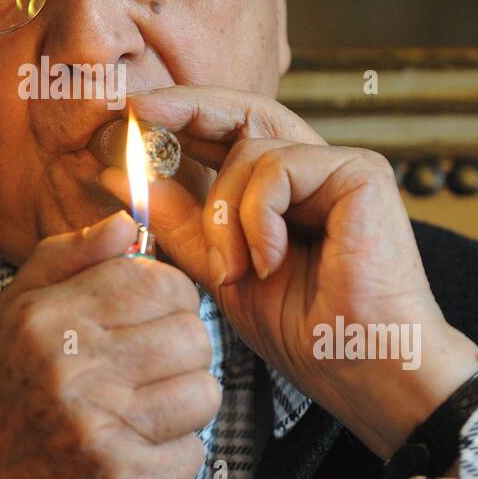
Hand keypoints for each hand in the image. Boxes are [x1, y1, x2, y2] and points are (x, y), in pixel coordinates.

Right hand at [0, 209, 218, 478]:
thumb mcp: (2, 316)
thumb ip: (64, 260)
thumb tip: (125, 222)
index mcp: (49, 319)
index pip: (156, 282)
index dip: (171, 296)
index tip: (155, 316)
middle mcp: (76, 370)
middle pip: (192, 335)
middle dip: (183, 349)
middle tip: (152, 368)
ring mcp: (102, 432)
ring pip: (204, 393)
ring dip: (184, 404)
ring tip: (145, 412)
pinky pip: (192, 455)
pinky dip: (172, 459)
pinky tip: (133, 456)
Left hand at [99, 86, 477, 459]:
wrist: (358, 370)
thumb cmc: (302, 332)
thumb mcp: (218, 268)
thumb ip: (177, 219)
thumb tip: (117, 172)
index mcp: (284, 191)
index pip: (229, 132)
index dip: (181, 115)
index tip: (131, 114)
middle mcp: (314, 170)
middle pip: (244, 113)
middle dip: (185, 108)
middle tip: (138, 112)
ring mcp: (339, 168)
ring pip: (250, 150)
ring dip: (224, 215)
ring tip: (236, 270)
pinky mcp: (361, 172)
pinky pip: (279, 168)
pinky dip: (258, 217)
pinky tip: (271, 261)